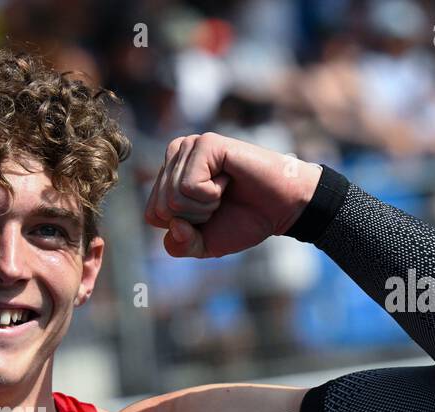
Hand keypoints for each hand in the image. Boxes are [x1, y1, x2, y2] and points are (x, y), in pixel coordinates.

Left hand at [144, 133, 321, 258]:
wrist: (281, 208)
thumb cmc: (243, 221)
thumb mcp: (203, 245)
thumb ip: (178, 245)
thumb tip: (173, 224)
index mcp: (169, 176)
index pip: (152, 215)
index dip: (182, 228)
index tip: (209, 214)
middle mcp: (176, 156)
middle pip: (161, 208)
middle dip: (194, 218)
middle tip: (220, 202)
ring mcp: (189, 146)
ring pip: (173, 198)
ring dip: (204, 206)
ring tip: (224, 191)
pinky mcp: (205, 143)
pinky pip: (189, 187)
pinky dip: (211, 195)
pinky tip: (228, 180)